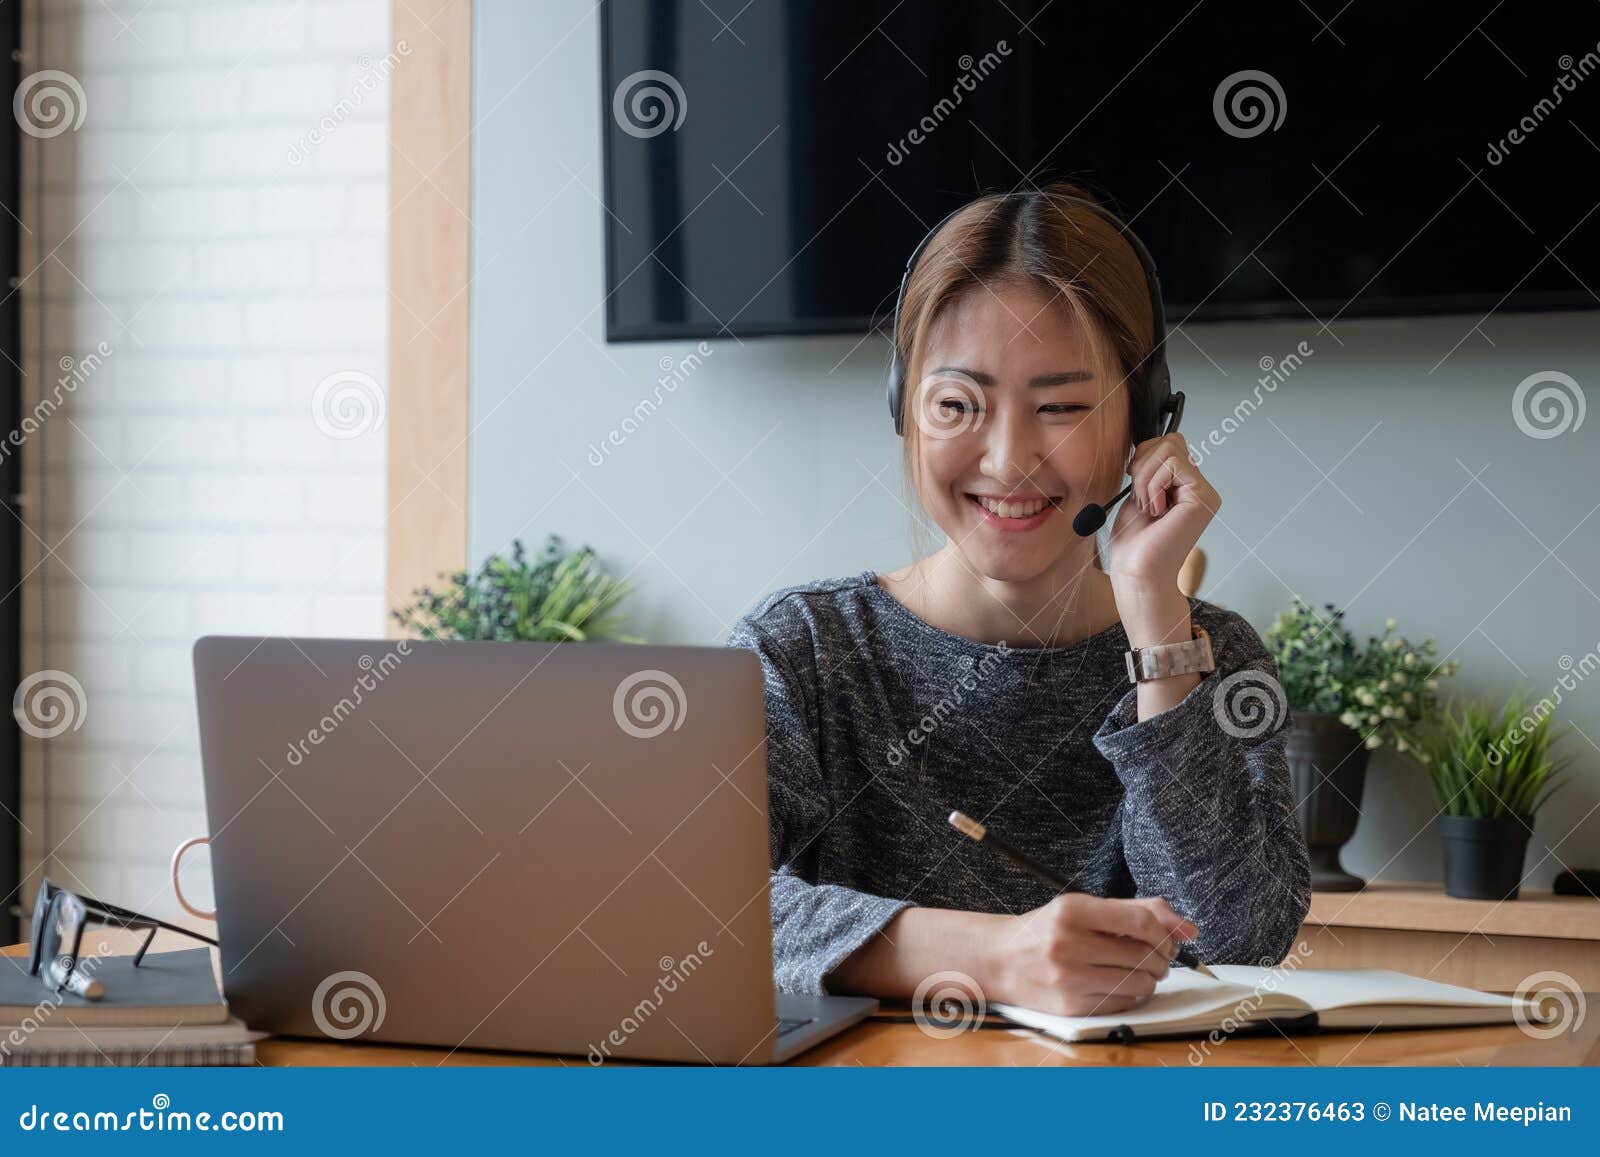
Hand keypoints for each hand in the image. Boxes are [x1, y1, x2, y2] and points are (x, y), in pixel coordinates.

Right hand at [987, 893, 1199, 1016]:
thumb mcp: (1083, 908)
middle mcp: (1067, 944)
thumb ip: (1136, 910)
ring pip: (1139, 983)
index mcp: (1072, 910)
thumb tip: (1188, 928)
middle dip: (1161, 958)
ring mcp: (1068, 978)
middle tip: (1155, 957)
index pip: (1140, 921)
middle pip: (1144, 955)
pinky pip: (1123, 1004)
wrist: (999, 960)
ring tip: (1137, 971)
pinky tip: (1119, 985)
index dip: (1165, 933)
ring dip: (1149, 979)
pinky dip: (1132, 996)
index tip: (1169, 939)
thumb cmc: (1046, 931)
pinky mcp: (1071, 1007)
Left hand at [1107, 432, 1219, 589]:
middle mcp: (1199, 488)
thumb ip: (1150, 468)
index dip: (1144, 456)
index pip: (1169, 444)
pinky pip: (1173, 465)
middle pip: (1171, 441)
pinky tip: (1156, 512)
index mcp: (1184, 486)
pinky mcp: (1203, 498)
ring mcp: (1204, 493)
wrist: (1137, 573)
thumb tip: (1151, 442)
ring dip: (1146, 479)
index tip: (1135, 485)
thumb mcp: (1138, 494)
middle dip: (1143, 465)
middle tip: (1140, 499)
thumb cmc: (1134, 543)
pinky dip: (1153, 486)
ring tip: (1148, 507)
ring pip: (1170, 450)